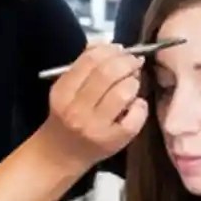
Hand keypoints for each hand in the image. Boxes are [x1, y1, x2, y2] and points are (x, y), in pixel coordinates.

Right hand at [43, 43, 147, 165]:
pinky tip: (136, 105)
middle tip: (133, 62)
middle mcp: (77, 109)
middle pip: (108, 73)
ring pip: (124, 92)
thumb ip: (83, 66)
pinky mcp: (115, 141)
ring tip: (132, 83)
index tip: (120, 49)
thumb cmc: (66, 117)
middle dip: (127, 62)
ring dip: (133, 82)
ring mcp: (97, 127)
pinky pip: (136, 115)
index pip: (90, 60)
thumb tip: (110, 45)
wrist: (60, 155)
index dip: (110, 50)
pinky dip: (141, 105)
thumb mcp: (65, 89)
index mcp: (63, 92)